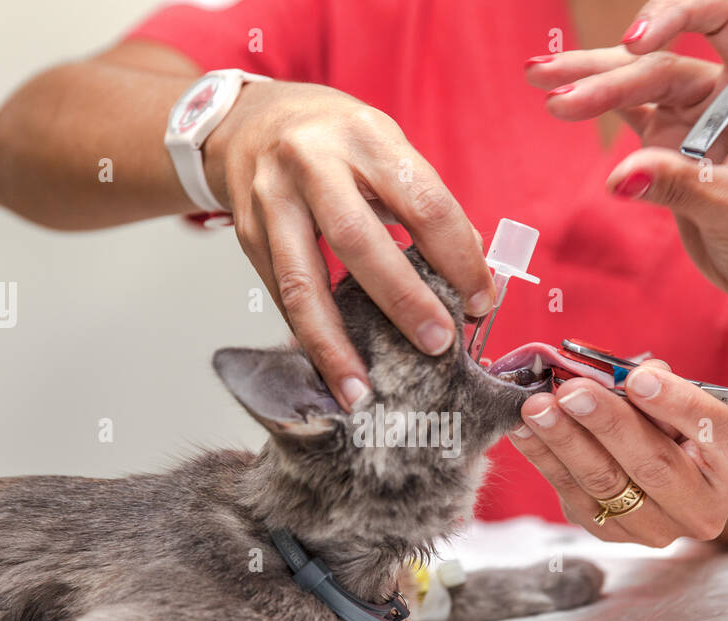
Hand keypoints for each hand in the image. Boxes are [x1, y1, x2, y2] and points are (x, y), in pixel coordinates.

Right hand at [201, 81, 495, 409]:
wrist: (250, 123)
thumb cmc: (335, 141)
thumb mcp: (387, 151)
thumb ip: (426, 208)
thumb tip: (471, 279)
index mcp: (365, 137)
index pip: (423, 203)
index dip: (458, 258)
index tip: (480, 301)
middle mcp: (311, 164)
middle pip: (358, 241)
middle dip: (402, 300)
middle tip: (437, 345)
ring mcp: (270, 202)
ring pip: (301, 282)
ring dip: (334, 343)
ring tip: (361, 391)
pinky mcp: (246, 236)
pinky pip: (279, 297)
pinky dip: (308, 338)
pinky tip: (330, 371)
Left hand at [508, 360, 727, 543]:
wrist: (681, 478)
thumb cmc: (683, 426)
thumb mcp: (687, 400)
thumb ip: (659, 386)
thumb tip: (616, 374)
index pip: (718, 435)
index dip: (676, 404)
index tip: (638, 378)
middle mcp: (703, 509)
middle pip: (653, 465)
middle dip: (606, 423)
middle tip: (570, 391)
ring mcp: (658, 529)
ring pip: (606, 484)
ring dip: (565, 442)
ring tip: (537, 408)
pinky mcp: (614, 535)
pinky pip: (574, 496)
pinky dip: (546, 459)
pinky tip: (525, 431)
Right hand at [524, 0, 727, 323]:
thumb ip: (679, 186)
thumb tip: (623, 176)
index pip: (723, 18)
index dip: (679, 16)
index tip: (635, 44)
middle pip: (660, 62)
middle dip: (607, 75)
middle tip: (560, 97)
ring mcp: (695, 113)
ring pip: (636, 81)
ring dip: (588, 78)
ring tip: (539, 76)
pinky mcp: (669, 139)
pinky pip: (627, 110)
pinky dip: (594, 104)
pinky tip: (558, 95)